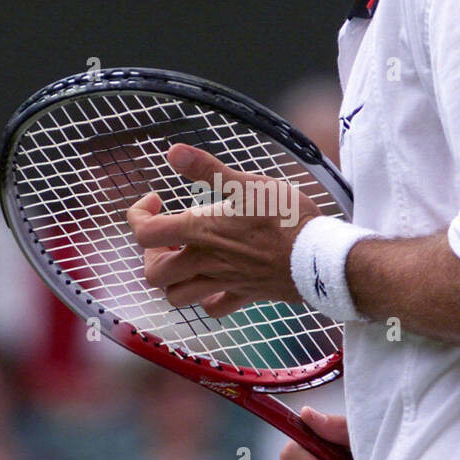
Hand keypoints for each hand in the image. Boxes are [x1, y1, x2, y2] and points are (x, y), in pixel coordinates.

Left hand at [126, 142, 320, 316]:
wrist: (321, 258)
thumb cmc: (288, 218)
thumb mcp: (248, 183)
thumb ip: (208, 169)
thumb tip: (173, 152)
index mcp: (202, 231)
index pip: (145, 233)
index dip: (138, 216)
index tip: (155, 200)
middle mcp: (207, 261)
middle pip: (154, 272)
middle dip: (150, 254)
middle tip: (166, 236)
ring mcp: (224, 282)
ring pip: (177, 296)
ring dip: (172, 280)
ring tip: (183, 258)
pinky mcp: (245, 295)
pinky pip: (215, 307)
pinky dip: (206, 298)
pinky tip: (212, 282)